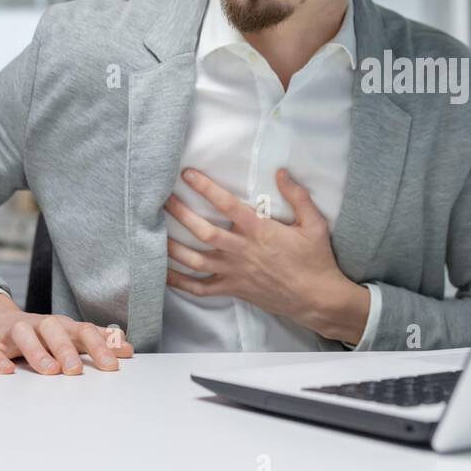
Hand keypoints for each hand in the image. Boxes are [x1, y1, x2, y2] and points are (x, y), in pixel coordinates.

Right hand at [0, 292, 134, 374]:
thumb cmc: (36, 333)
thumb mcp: (66, 335)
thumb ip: (95, 342)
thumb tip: (127, 349)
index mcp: (60, 326)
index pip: (83, 331)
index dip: (99, 346)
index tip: (113, 366)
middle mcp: (37, 325)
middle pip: (54, 329)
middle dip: (67, 349)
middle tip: (77, 371)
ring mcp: (10, 331)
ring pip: (24, 335)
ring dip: (37, 352)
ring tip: (49, 370)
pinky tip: (7, 371)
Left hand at [164, 168, 368, 343]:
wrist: (317, 298)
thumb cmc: (316, 259)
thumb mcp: (314, 224)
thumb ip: (298, 196)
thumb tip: (281, 172)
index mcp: (261, 231)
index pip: (227, 205)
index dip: (206, 188)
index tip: (188, 174)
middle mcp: (242, 251)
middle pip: (203, 231)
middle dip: (180, 213)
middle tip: (162, 199)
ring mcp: (235, 272)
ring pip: (195, 260)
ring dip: (172, 246)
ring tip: (153, 232)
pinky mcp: (233, 289)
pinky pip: (200, 288)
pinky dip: (180, 282)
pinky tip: (165, 273)